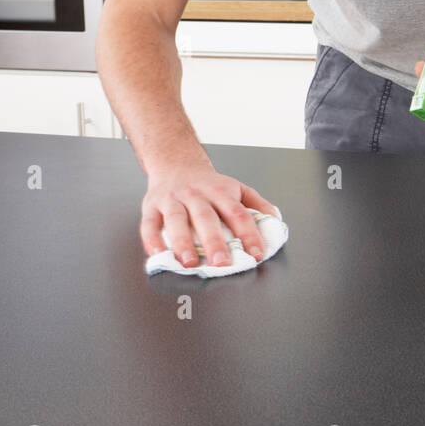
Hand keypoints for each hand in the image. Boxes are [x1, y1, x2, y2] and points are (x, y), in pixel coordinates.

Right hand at [140, 159, 280, 268]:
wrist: (176, 162)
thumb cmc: (208, 184)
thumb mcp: (236, 188)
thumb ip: (257, 204)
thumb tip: (275, 221)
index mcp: (221, 191)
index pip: (238, 213)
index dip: (249, 234)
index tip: (256, 254)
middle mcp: (196, 194)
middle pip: (206, 217)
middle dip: (214, 242)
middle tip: (222, 263)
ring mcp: (173, 199)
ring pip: (176, 219)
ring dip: (182, 241)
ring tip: (189, 262)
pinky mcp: (152, 205)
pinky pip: (149, 223)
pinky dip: (152, 239)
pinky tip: (158, 254)